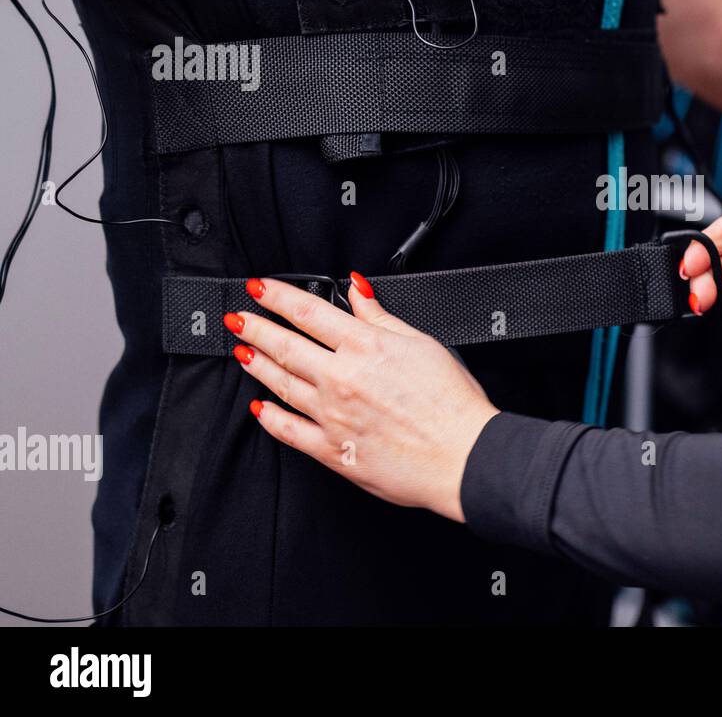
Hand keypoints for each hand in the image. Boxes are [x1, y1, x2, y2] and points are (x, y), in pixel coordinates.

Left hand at [226, 275, 497, 520]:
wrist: (461, 455)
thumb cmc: (451, 403)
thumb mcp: (422, 344)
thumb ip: (382, 317)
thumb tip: (358, 291)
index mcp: (365, 347)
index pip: (308, 312)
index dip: (277, 296)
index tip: (258, 289)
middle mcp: (341, 378)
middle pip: (285, 346)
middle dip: (255, 328)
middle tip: (237, 319)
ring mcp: (332, 415)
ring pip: (281, 384)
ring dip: (257, 365)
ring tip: (243, 353)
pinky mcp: (332, 450)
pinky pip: (289, 431)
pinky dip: (269, 418)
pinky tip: (259, 408)